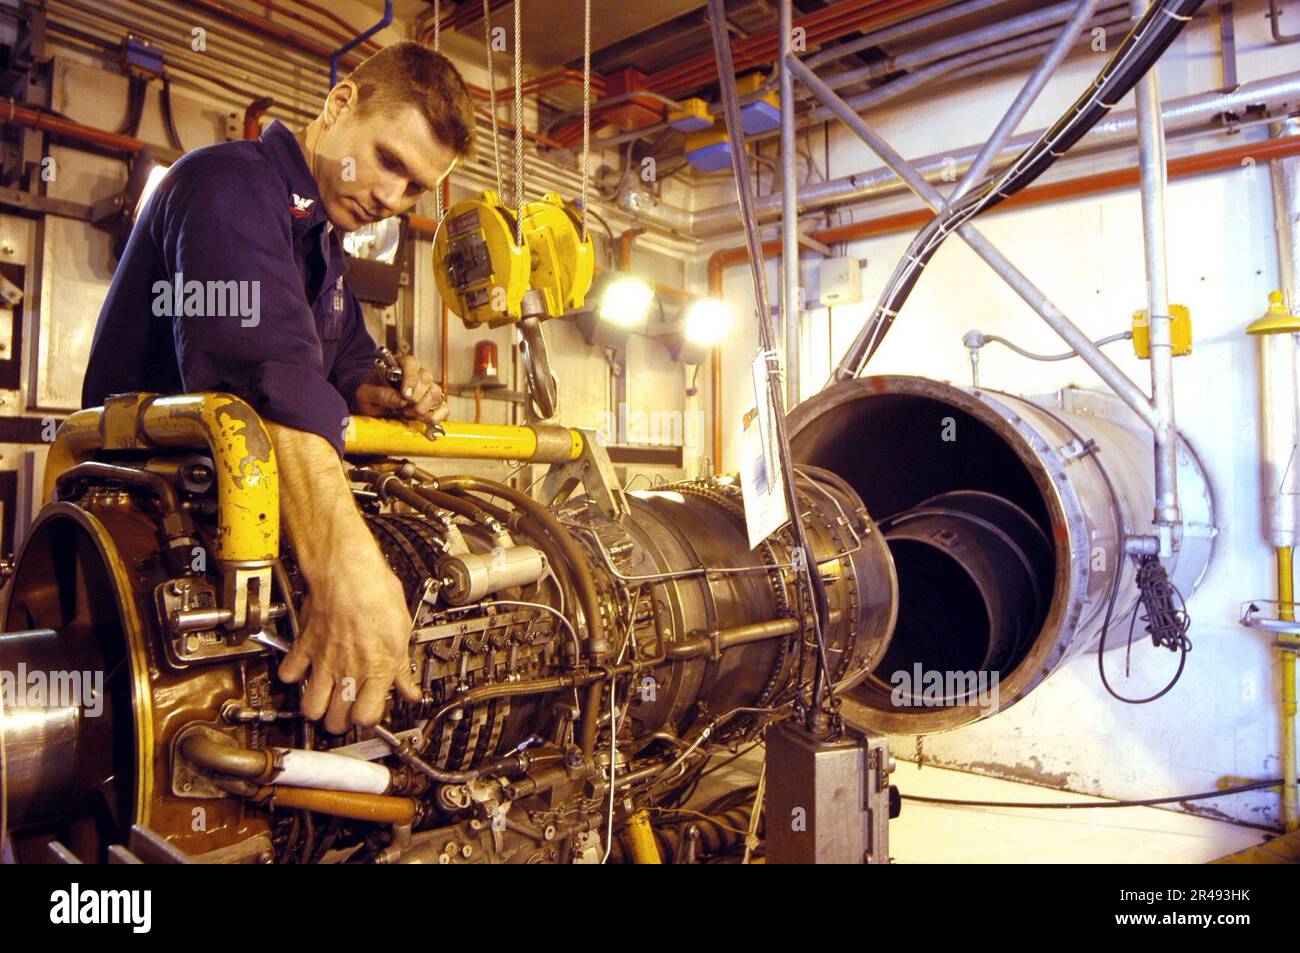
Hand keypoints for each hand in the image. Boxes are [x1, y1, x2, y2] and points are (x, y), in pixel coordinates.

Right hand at [277, 553, 421, 732]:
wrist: (348, 572)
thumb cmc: (377, 594)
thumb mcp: (402, 633)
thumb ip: (402, 669)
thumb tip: (410, 689)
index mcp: (377, 669)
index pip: (367, 717)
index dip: (369, 719)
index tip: (371, 711)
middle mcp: (348, 670)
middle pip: (336, 720)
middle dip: (340, 722)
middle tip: (346, 712)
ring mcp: (324, 661)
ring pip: (310, 707)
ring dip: (316, 707)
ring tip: (325, 700)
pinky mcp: (305, 646)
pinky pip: (290, 674)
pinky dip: (293, 676)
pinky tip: (305, 671)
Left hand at [352, 354, 450, 426]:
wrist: (368, 405)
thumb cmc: (366, 395)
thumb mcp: (364, 394)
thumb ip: (380, 394)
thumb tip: (400, 400)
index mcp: (398, 365)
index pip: (411, 363)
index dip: (411, 378)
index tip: (405, 395)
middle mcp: (415, 374)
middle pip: (427, 378)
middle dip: (418, 396)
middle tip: (405, 408)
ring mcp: (425, 389)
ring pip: (437, 392)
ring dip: (425, 406)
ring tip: (409, 413)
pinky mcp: (432, 404)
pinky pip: (444, 408)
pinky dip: (437, 416)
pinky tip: (423, 419)